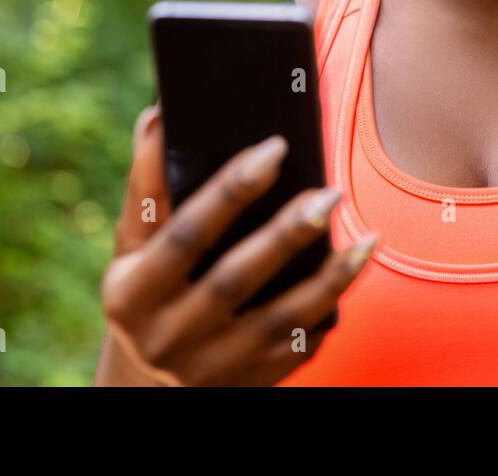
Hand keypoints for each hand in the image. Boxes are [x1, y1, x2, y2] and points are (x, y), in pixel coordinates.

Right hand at [95, 104, 377, 385]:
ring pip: (278, 320)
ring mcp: (209, 368)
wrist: (149, 381)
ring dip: (329, 279)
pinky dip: (328, 311)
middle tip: (331, 193)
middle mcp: (166, 337)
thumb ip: (146, 185)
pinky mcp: (247, 384)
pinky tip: (352, 276)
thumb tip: (160, 114)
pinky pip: (297, 347)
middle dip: (287, 234)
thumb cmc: (146, 289)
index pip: (185, 233)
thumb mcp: (132, 246)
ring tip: (365, 239)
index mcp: (131, 293)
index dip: (229, 190)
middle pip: (235, 279)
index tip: (274, 147)